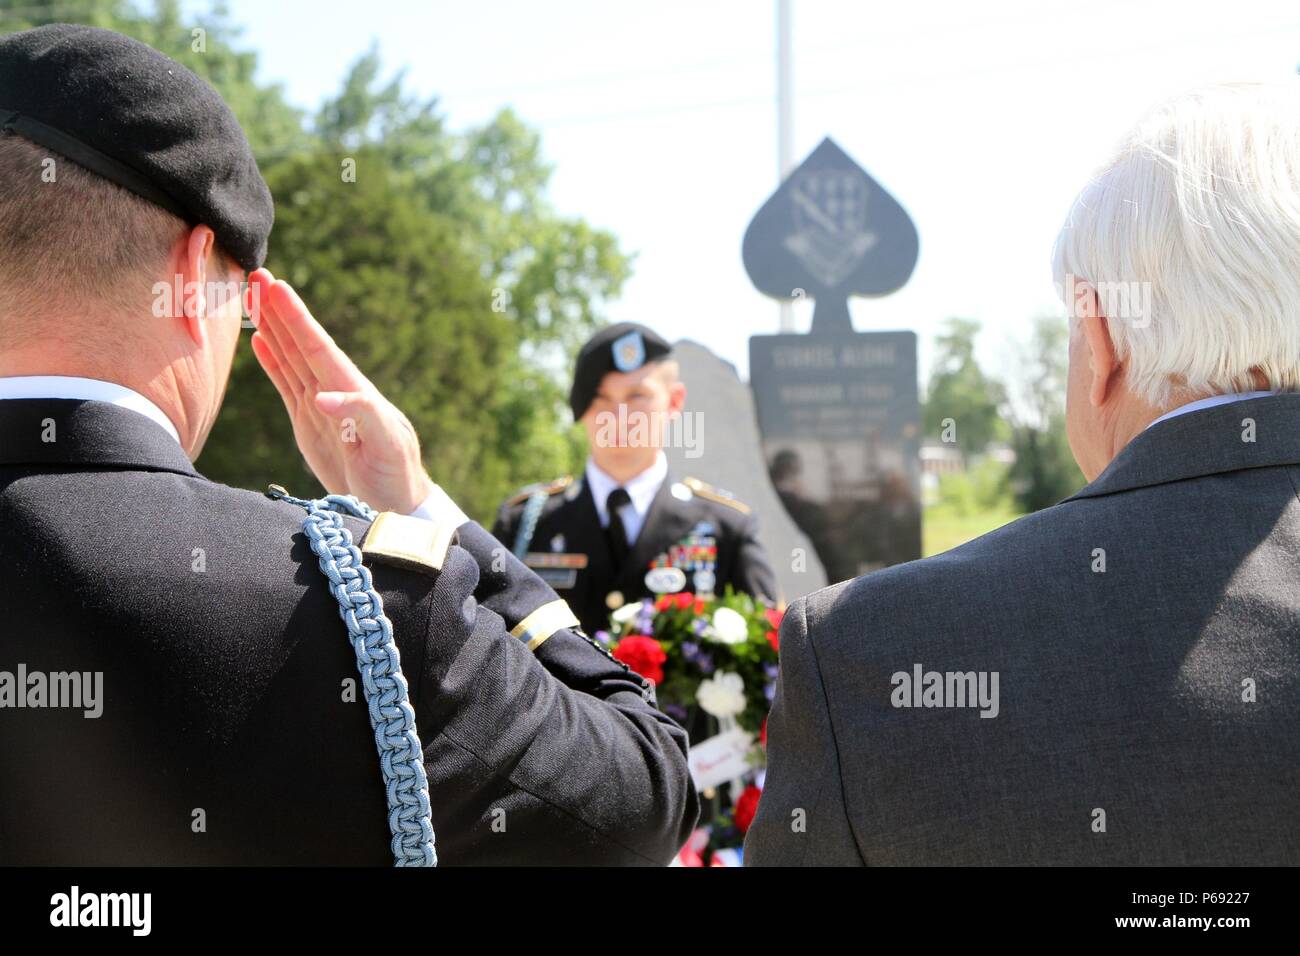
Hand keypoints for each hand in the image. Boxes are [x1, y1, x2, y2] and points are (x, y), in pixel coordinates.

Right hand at [246, 268, 434, 514]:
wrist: (394, 504)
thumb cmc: (397, 473)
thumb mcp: (388, 444)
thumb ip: (362, 414)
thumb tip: (322, 396)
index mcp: (354, 390)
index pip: (320, 347)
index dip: (298, 318)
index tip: (277, 288)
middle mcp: (335, 390)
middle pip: (301, 343)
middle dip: (280, 311)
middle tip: (257, 275)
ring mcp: (320, 404)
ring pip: (290, 357)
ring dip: (272, 328)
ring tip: (252, 298)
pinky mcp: (308, 423)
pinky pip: (286, 384)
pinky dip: (272, 362)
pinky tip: (260, 341)